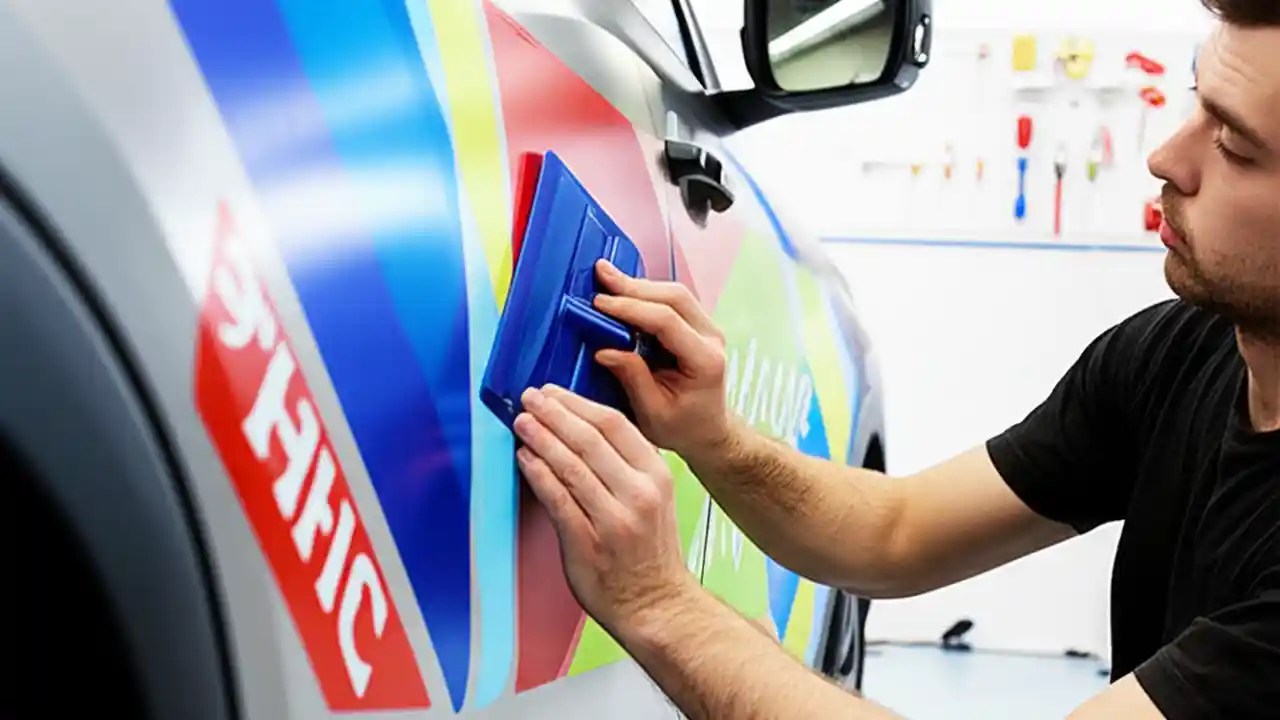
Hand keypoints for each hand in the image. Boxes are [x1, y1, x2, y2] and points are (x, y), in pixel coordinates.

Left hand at [514, 384, 698, 632]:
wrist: (656, 603)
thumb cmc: (650, 550)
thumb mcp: (655, 496)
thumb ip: (627, 464)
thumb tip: (583, 428)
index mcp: (656, 475)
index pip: (614, 424)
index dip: (578, 403)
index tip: (553, 392)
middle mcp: (638, 493)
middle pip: (589, 439)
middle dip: (554, 413)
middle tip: (530, 398)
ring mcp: (613, 519)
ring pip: (570, 465)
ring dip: (541, 438)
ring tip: (521, 421)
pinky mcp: (588, 542)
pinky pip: (557, 500)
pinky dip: (537, 474)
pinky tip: (524, 458)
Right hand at [592, 260, 732, 461]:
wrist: (708, 432)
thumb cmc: (682, 428)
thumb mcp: (653, 413)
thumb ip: (632, 379)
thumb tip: (605, 350)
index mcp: (704, 360)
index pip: (666, 321)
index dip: (631, 308)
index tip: (599, 303)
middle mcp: (711, 338)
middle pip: (674, 297)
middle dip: (633, 285)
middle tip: (600, 274)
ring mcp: (707, 329)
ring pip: (674, 293)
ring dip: (639, 285)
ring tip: (606, 277)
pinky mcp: (697, 327)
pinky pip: (672, 301)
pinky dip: (646, 294)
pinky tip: (622, 291)